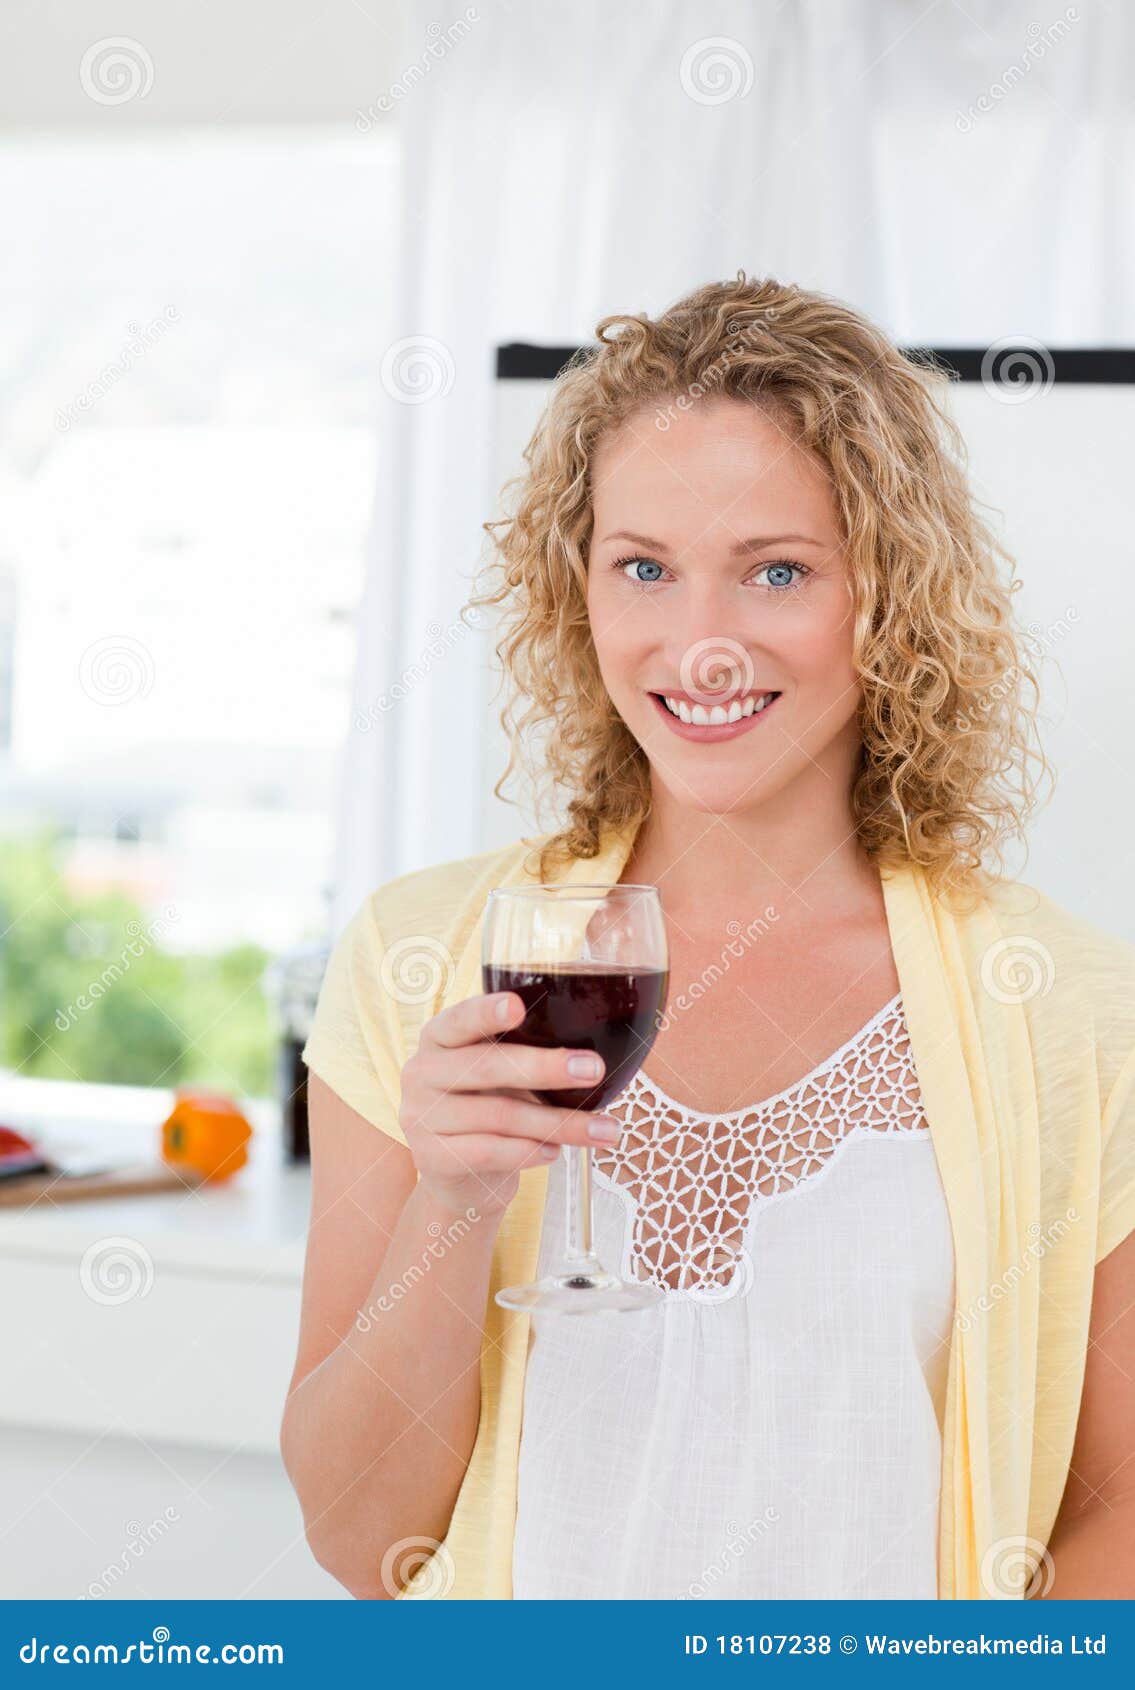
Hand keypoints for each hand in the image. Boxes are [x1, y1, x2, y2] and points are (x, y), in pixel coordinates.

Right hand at [397, 991, 621, 1215]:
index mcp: (439, 1038)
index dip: (487, 1012)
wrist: (456, 1174)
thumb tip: (589, 1055)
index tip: (518, 1005)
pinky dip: (530, 1151)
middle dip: (546, 1067)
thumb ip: (523, 1053)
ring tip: (601, 1129)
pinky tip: (556, 1151)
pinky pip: (489, 1152)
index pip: (460, 1019)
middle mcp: (421, 1072)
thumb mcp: (496, 1074)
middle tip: (594, 1069)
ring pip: (499, 1115)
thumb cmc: (487, 1106)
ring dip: (557, 1123)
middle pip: (487, 1066)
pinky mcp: (431, 1157)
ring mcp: (421, 1116)